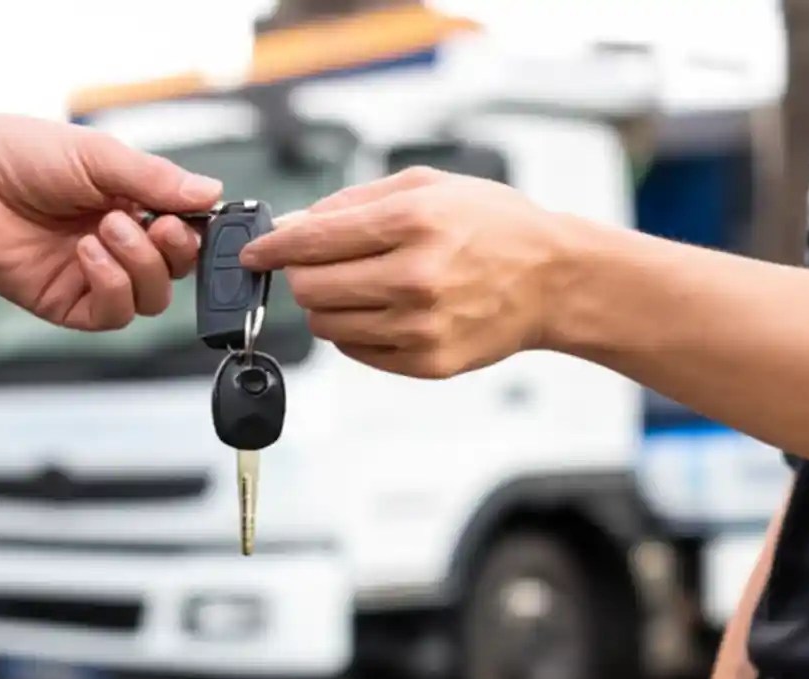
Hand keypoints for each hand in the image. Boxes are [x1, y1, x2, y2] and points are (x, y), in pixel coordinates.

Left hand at [0, 114, 221, 330]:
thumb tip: (213, 193)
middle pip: (176, 272)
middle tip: (156, 224)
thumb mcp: (102, 156)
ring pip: (151, 299)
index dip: (196, 232)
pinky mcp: (65, 302)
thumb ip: (158, 180)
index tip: (192, 217)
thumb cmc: (20, 154)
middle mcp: (117, 244)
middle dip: (174, 251)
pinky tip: (88, 254)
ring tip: (106, 229)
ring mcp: (92, 276)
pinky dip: (112, 287)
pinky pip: (113, 314)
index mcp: (131, 205)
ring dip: (141, 266)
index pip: (186, 233)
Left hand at [241, 167, 566, 377]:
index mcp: (414, 223)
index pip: (314, 241)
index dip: (272, 248)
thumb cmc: (494, 226)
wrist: (553, 280)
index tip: (256, 253)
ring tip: (359, 285)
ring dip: (328, 304)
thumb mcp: (428, 185)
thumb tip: (293, 224)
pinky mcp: (428, 362)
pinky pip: (356, 350)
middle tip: (316, 265)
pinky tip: (384, 309)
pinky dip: (355, 329)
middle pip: (311, 289)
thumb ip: (354, 201)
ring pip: (326, 325)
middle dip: (301, 275)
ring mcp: (422, 326)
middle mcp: (416, 277)